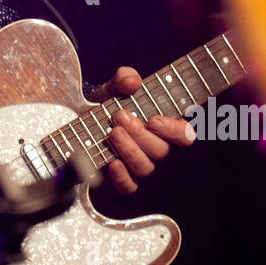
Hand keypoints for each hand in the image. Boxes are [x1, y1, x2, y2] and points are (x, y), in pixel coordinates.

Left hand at [86, 66, 195, 194]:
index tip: (154, 120)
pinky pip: (129, 186)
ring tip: (112, 133)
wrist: (81, 121)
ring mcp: (139, 164)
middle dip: (140, 134)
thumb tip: (133, 81)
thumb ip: (124, 78)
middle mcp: (154, 148)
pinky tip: (112, 163)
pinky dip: (121, 177)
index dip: (174, 130)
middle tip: (120, 116)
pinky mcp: (122, 178)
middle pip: (160, 151)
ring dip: (130, 150)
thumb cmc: (108, 104)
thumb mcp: (114, 87)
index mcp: (162, 126)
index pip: (184, 135)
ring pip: (145, 168)